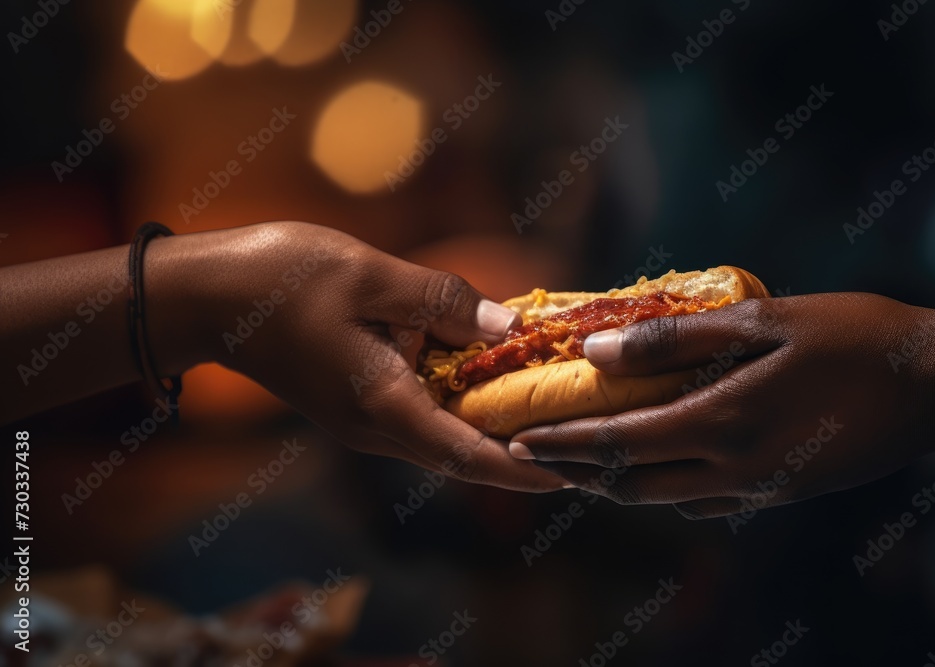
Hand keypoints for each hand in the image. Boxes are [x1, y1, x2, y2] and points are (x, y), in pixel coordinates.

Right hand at [150, 221, 562, 492]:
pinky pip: (422, 412)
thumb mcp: (372, 276)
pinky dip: (461, 401)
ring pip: (444, 433)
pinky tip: (488, 373)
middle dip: (520, 448)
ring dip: (493, 424)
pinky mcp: (358, 402)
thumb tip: (508, 329)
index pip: (467, 453)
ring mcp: (364, 419)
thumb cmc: (282, 278)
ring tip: (547, 403)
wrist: (209, 297)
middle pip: (462, 452)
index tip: (572, 475)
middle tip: (578, 433)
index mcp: (383, 405)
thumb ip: (444, 302)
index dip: (523, 468)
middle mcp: (376, 428)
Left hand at [507, 293, 934, 514]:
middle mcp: (732, 470)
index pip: (617, 445)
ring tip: (573, 464)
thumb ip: (674, 340)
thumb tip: (595, 352)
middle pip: (629, 483)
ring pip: (661, 498)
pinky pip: (700, 501)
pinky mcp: (777, 492)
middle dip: (573, 472)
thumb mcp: (762, 322)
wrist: (933, 387)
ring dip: (610, 484)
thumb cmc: (852, 337)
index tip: (515, 444)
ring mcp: (756, 489)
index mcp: (722, 424)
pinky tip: (646, 467)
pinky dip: (657, 487)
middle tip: (528, 457)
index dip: (561, 445)